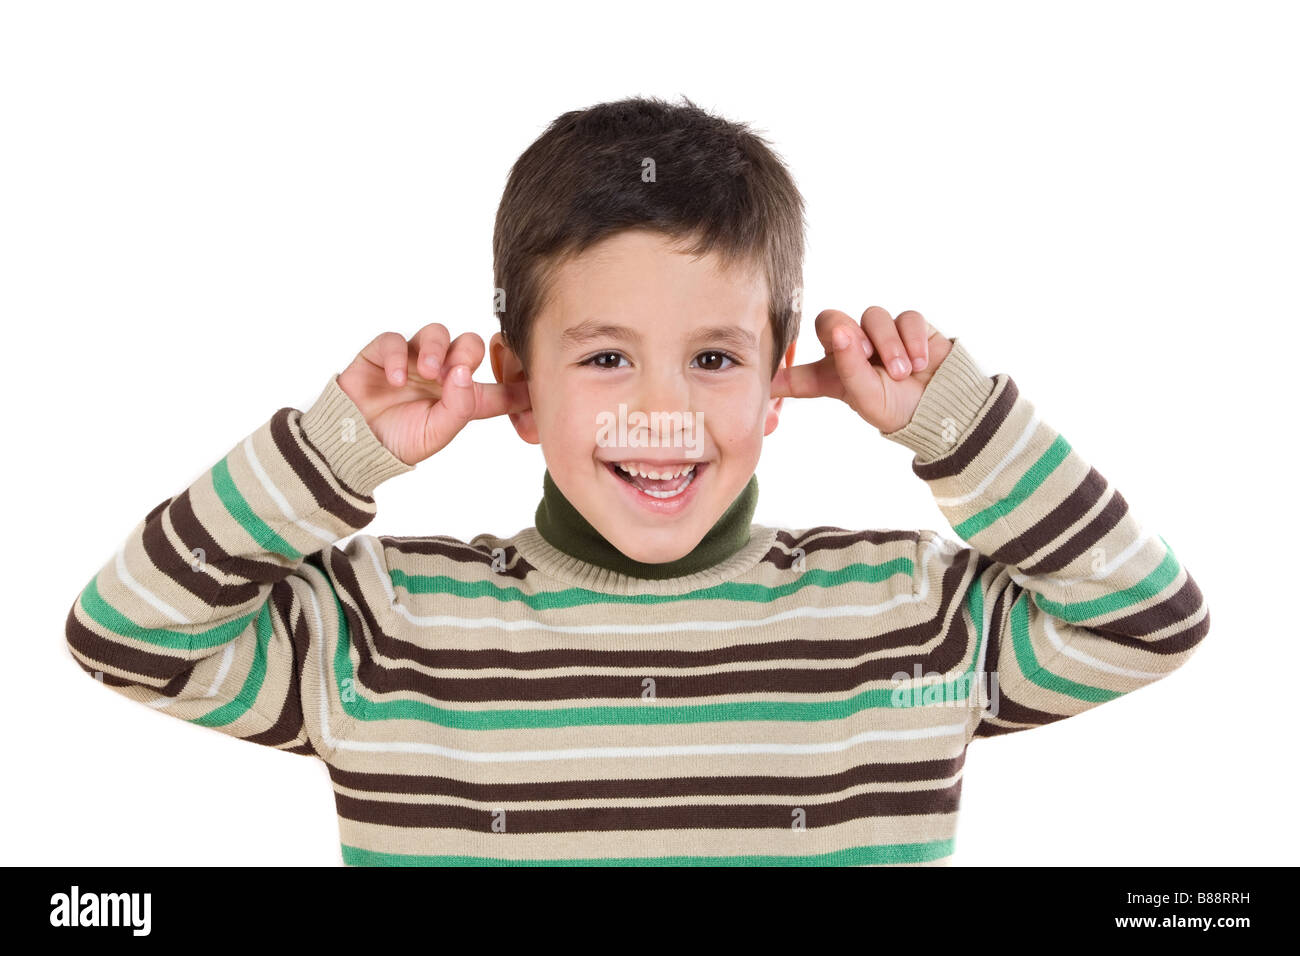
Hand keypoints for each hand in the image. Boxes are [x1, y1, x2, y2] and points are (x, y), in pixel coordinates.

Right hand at [337, 324, 529, 465]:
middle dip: (468, 353)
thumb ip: (459, 406)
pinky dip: (398, 357)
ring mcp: (413, 360)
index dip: (518, 386)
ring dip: (436, 350)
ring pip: (435, 333)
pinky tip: (396, 379)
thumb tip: (465, 373)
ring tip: (428, 374)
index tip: (537, 385)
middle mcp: (441, 374)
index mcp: (461, 397)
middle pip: (468, 345)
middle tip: (456, 373)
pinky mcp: (383, 353)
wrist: (353, 445)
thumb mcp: (436, 432)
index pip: (498, 387)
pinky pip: (395, 340)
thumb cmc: (397, 441)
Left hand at [770, 306, 951, 433]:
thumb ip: (848, 367)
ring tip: (902, 372)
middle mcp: (851, 349)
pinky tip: (920, 362)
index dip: (781, 371)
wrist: (944, 408)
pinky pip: (906, 317)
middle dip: (848, 335)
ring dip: (888, 344)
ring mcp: (879, 334)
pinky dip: (912, 338)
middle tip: (867, 357)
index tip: (765, 377)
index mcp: (832, 373)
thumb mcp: (867, 397)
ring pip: (872, 316)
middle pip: (831, 320)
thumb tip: (838, 332)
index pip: (799, 368)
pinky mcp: (908, 325)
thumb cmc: (899, 409)